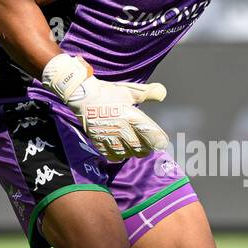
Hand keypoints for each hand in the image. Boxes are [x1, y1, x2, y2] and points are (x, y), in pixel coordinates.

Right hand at [41, 53, 168, 161]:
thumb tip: (163, 93)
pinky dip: (119, 156)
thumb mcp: (129, 91)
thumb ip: (148, 93)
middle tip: (149, 146)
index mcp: (130, 115)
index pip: (149, 132)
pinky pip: (111, 155)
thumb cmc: (108, 93)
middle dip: (147, 148)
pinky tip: (121, 151)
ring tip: (135, 148)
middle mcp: (120, 128)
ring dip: (133, 152)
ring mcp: (108, 136)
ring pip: (126, 153)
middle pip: (139, 147)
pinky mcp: (98, 141)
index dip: (158, 140)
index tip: (163, 142)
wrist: (83, 96)